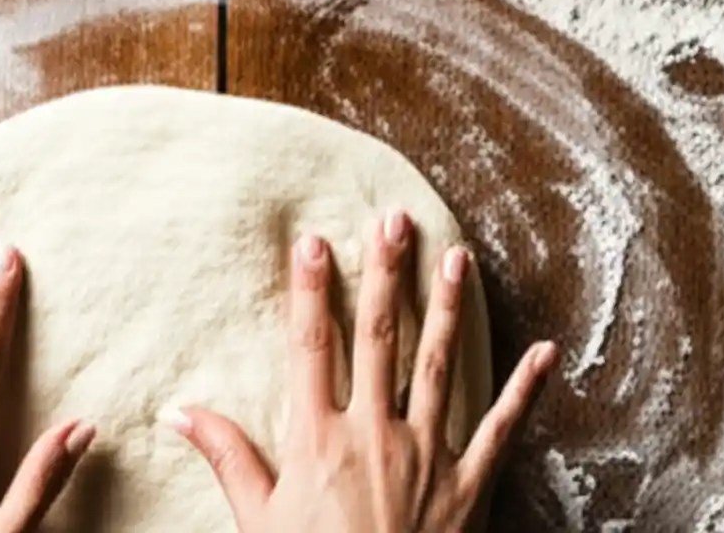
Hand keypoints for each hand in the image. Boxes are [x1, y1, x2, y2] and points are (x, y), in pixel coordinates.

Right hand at [165, 211, 557, 531]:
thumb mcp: (257, 519)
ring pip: (438, 366)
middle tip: (393, 221)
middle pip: (380, 337)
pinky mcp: (469, 485)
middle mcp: (374, 433)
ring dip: (446, 307)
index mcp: (318, 438)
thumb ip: (227, 457)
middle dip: (385, 275)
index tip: (313, 241)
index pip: (313, 345)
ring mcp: (427, 455)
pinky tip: (545, 351)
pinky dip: (525, 389)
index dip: (312, 289)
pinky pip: (502, 429)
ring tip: (454, 256)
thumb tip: (178, 412)